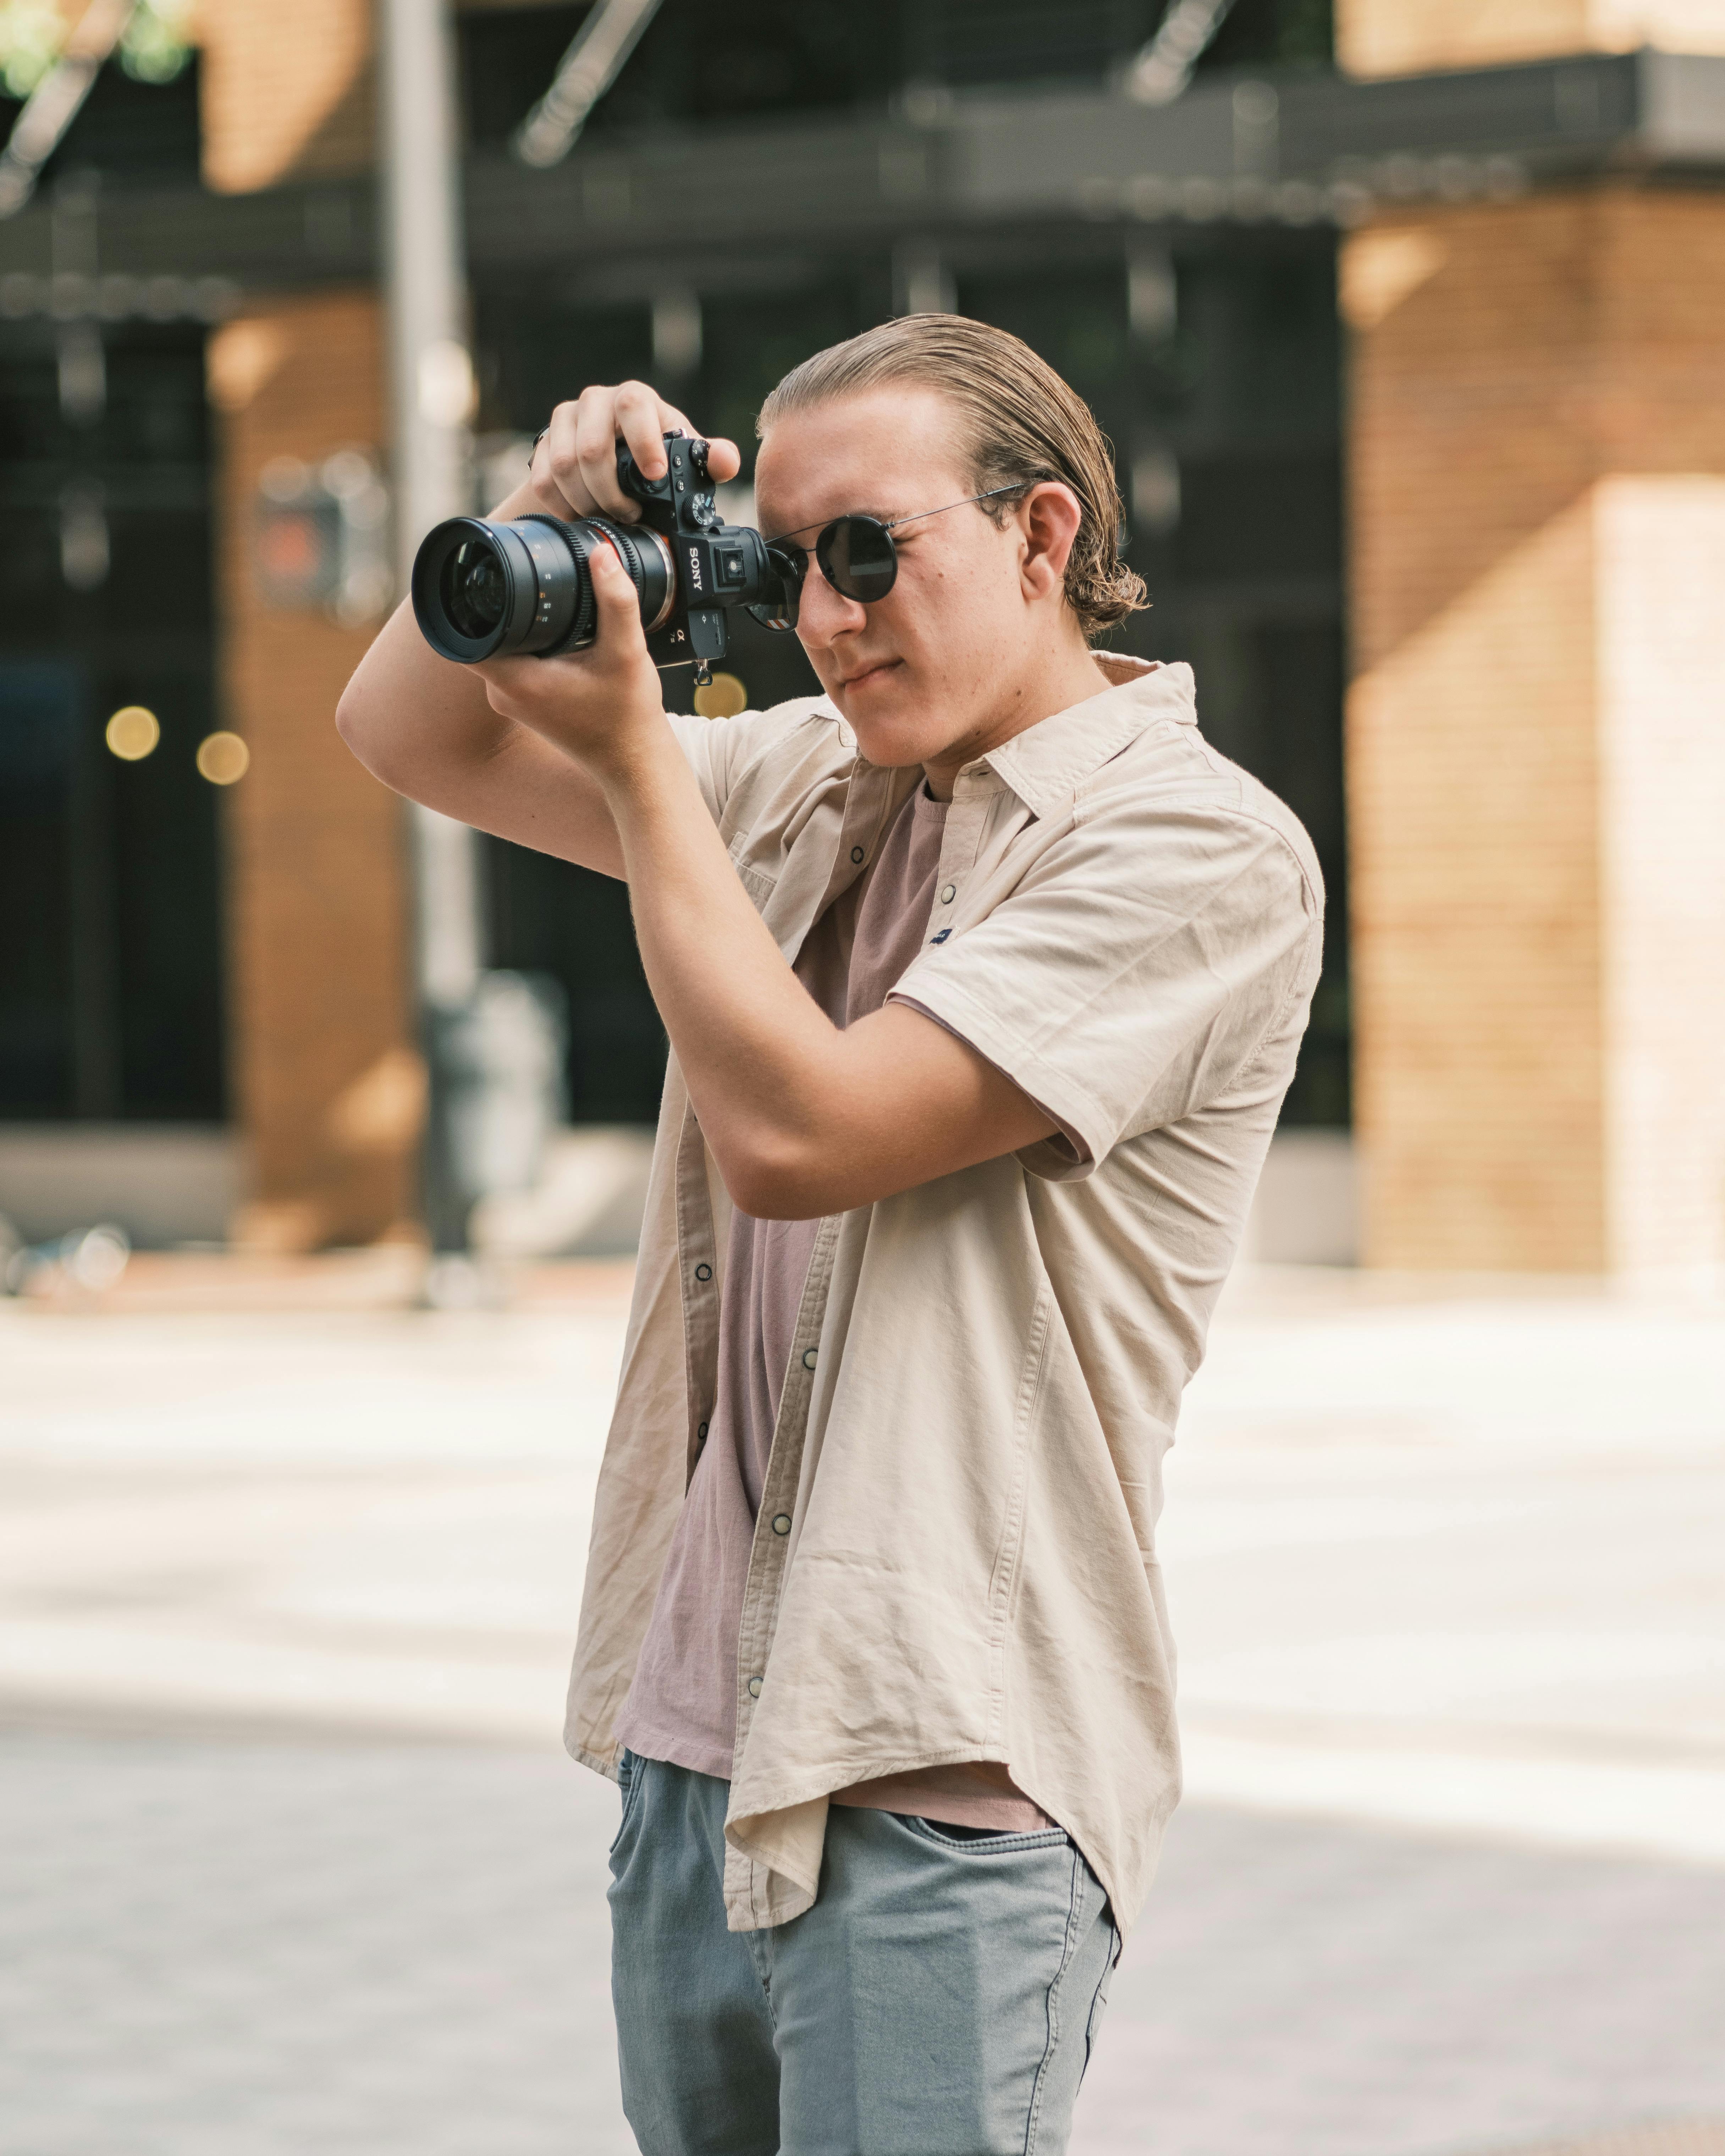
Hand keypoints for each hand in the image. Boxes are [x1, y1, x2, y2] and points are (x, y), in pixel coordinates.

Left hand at [471, 538, 666, 781]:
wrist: (635, 763)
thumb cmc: (628, 717)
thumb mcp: (627, 652)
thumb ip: (616, 600)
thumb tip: (602, 554)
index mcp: (516, 681)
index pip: (465, 632)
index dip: (467, 599)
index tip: (484, 575)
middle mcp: (504, 695)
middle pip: (481, 635)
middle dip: (498, 606)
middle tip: (521, 579)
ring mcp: (512, 702)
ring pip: (497, 649)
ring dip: (513, 626)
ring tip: (541, 606)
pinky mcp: (526, 705)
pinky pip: (511, 664)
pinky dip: (524, 645)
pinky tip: (551, 634)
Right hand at [507, 381, 741, 523]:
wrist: (616, 456)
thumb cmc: (658, 454)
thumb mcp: (686, 457)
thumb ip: (711, 459)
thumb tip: (726, 461)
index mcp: (635, 398)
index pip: (632, 405)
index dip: (642, 441)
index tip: (655, 476)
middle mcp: (596, 402)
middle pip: (591, 447)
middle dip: (611, 492)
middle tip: (629, 514)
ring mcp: (565, 421)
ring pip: (563, 466)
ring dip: (586, 502)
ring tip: (607, 518)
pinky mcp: (543, 443)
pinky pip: (543, 479)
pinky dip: (562, 506)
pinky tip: (581, 517)